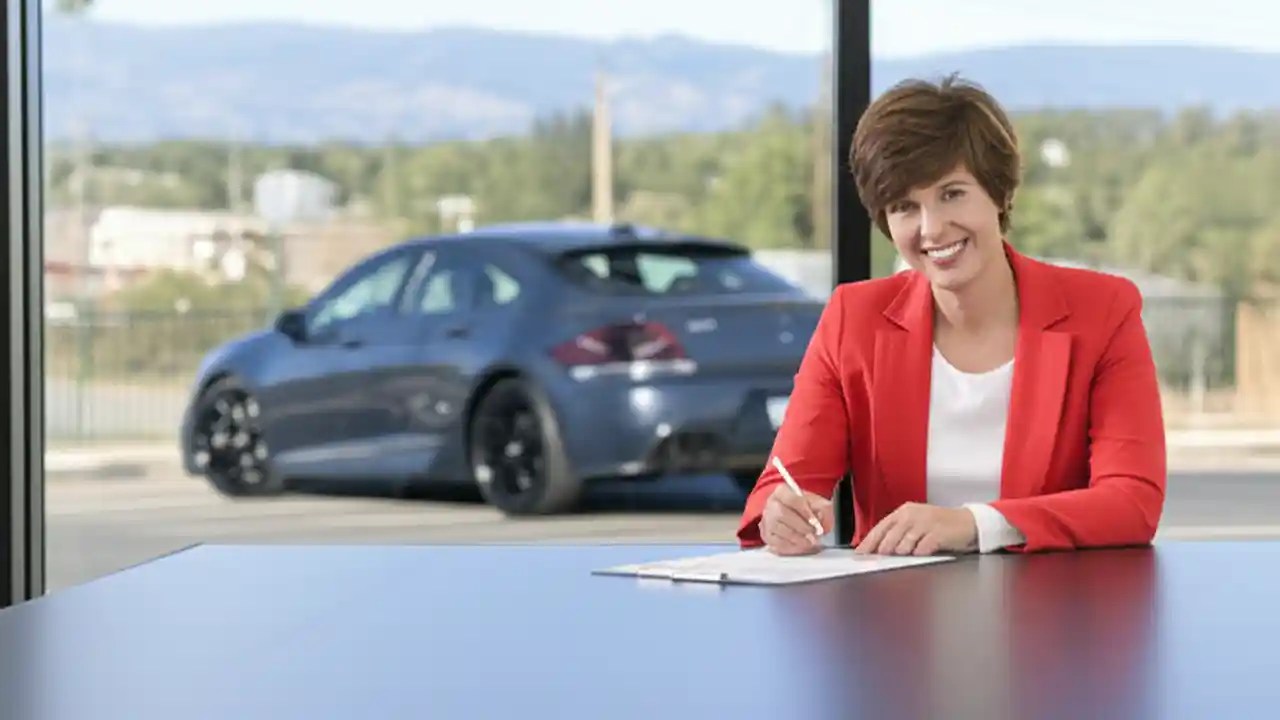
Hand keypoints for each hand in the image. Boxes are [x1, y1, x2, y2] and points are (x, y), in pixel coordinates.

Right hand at [760, 485, 833, 555]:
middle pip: (782, 514)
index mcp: (782, 492)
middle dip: (801, 526)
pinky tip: (801, 546)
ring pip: (779, 530)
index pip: (791, 499)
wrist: (793, 515)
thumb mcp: (817, 503)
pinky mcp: (767, 536)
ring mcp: (767, 521)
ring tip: (810, 542)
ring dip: (798, 539)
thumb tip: (824, 524)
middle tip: (814, 534)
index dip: (804, 511)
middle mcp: (771, 505)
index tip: (815, 521)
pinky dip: (792, 547)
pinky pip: (777, 543)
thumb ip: (824, 510)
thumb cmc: (804, 508)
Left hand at [854, 502, 977, 555]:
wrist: (968, 523)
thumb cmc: (939, 525)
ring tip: (912, 551)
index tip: (860, 553)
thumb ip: (898, 532)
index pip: (881, 527)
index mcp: (905, 511)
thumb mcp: (916, 523)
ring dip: (904, 553)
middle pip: (890, 537)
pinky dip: (919, 553)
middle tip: (882, 560)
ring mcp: (926, 523)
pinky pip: (921, 549)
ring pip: (904, 544)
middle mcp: (913, 514)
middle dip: (884, 551)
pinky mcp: (938, 533)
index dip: (869, 542)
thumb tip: (878, 548)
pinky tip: (923, 552)